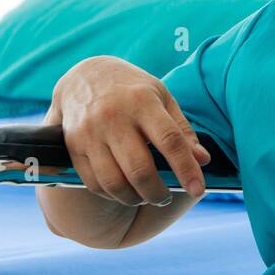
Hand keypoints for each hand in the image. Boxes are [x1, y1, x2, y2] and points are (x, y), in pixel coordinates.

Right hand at [43, 56, 210, 204]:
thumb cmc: (132, 90)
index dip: (186, 168)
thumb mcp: (162, 98)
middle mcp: (113, 116)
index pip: (169, 140)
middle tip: (165, 197)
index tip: (198, 188)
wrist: (84, 76)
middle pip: (140, 169)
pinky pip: (94, 183)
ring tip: (145, 196)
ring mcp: (90, 132)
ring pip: (114, 182)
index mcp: (142, 101)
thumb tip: (202, 161)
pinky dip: (112, 195)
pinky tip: (124, 190)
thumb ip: (181, 130)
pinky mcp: (72, 145)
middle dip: (157, 192)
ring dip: (134, 198)